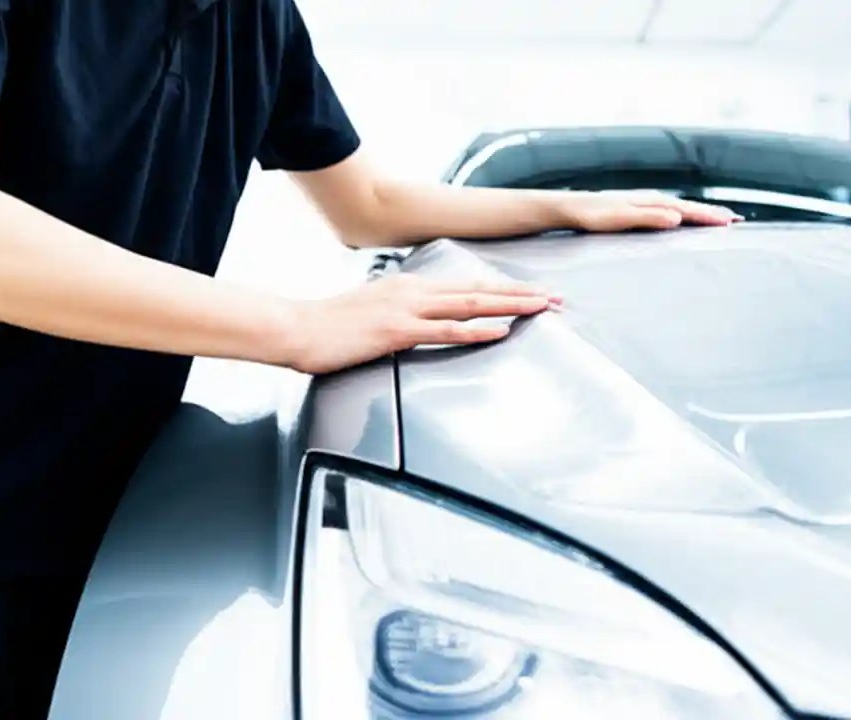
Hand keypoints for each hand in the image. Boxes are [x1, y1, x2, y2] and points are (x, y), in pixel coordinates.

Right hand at [286, 274, 557, 374]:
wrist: (296, 328)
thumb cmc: (330, 325)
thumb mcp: (373, 309)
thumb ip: (401, 311)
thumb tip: (420, 317)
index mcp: (411, 285)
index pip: (468, 285)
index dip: (504, 288)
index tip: (533, 292)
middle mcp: (414, 290)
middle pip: (479, 289)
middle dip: (521, 294)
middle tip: (555, 298)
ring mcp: (406, 309)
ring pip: (470, 304)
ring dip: (510, 305)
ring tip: (542, 308)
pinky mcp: (396, 330)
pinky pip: (445, 330)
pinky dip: (477, 330)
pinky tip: (500, 330)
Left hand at [559, 190, 742, 233]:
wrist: (572, 208)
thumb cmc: (593, 215)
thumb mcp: (621, 218)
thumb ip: (649, 217)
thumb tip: (677, 217)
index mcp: (653, 202)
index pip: (688, 210)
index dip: (709, 217)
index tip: (730, 223)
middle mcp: (653, 200)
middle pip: (690, 207)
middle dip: (712, 214)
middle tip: (736, 221)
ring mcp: (647, 204)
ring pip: (682, 209)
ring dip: (701, 215)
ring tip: (718, 220)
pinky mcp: (639, 210)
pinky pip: (670, 212)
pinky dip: (685, 216)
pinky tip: (685, 220)